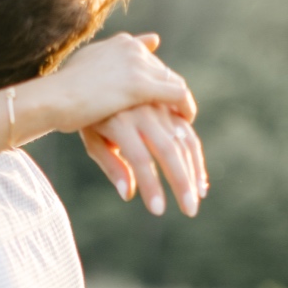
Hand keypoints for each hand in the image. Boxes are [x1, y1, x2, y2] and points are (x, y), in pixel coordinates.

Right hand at [45, 33, 195, 133]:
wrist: (51, 99)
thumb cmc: (60, 92)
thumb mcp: (83, 70)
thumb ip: (102, 63)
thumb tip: (128, 57)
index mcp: (118, 45)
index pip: (148, 57)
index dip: (157, 78)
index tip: (163, 93)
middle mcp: (132, 50)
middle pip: (164, 72)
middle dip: (170, 94)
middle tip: (177, 116)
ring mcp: (137, 66)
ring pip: (173, 84)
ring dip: (179, 106)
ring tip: (182, 124)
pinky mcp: (140, 86)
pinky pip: (177, 95)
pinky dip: (185, 108)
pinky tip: (187, 122)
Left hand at [80, 103, 208, 216]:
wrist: (96, 75)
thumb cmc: (89, 115)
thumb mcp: (93, 139)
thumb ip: (111, 164)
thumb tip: (128, 194)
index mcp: (120, 122)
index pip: (140, 159)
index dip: (151, 185)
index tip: (158, 211)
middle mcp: (143, 111)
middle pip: (168, 150)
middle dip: (181, 182)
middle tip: (190, 212)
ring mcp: (159, 105)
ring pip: (183, 140)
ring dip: (194, 171)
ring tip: (197, 198)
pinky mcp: (171, 105)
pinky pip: (187, 132)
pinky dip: (195, 156)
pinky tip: (199, 180)